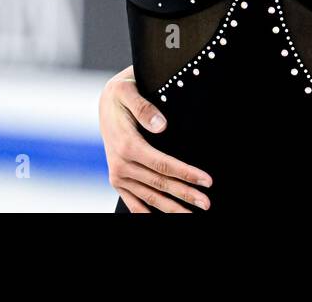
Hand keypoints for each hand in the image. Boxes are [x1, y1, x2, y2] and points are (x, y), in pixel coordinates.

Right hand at [100, 65, 211, 210]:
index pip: (163, 165)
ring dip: (171, 208)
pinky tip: (160, 218)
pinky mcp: (117, 179)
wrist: (104, 103)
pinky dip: (146, 213)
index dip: (186, 174)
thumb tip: (161, 125)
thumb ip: (144, 108)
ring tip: (191, 214)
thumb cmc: (121, 94)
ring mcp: (118, 175)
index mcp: (127, 146)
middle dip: (185, 195)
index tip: (207, 181)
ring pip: (149, 197)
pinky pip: (132, 202)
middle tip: (207, 203)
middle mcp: (121, 165)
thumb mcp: (128, 91)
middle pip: (160, 185)